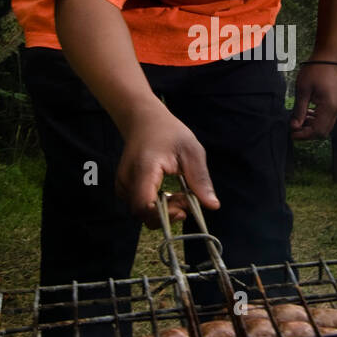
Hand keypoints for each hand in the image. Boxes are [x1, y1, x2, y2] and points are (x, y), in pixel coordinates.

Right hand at [115, 99, 219, 228]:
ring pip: (141, 213)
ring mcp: (123, 184)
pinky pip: (140, 206)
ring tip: (180, 195)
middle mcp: (128, 179)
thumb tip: (213, 206)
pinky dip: (156, 207)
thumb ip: (200, 180)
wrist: (144, 121)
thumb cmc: (169, 132)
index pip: (144, 206)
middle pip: (143, 214)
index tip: (184, 209)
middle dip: (168, 215)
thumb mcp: (192, 151)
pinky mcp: (124, 188)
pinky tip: (168, 194)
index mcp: (144, 169)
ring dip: (163, 212)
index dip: (164, 216)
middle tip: (187, 201)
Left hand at [290, 63, 336, 140]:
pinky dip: (318, 119)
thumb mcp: (302, 91)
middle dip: (308, 133)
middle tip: (294, 129)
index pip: (317, 131)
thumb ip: (299, 111)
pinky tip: (308, 113)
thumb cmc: (314, 71)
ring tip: (299, 120)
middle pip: (323, 131)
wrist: (328, 57)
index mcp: (329, 107)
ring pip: (326, 125)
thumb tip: (294, 126)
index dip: (304, 135)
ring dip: (313, 126)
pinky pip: (328, 117)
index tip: (292, 133)